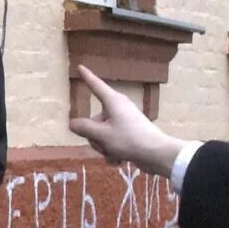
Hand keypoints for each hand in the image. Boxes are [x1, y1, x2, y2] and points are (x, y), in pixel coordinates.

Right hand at [68, 66, 182, 177]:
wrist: (156, 154)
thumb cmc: (128, 139)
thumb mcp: (101, 135)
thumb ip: (84, 128)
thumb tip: (72, 123)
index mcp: (113, 101)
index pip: (96, 86)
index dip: (86, 77)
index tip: (80, 67)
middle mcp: (119, 107)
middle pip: (96, 119)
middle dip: (95, 136)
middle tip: (103, 145)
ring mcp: (126, 120)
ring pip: (104, 132)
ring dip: (104, 146)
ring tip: (113, 155)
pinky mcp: (131, 132)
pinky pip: (114, 140)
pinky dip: (113, 150)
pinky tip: (118, 160)